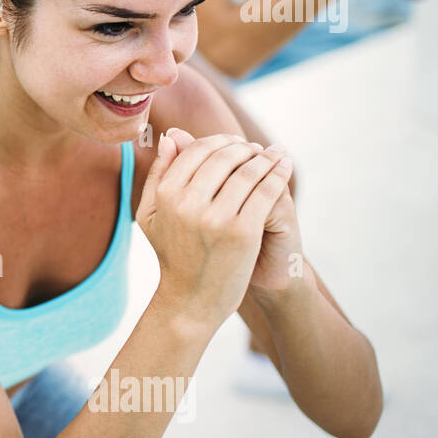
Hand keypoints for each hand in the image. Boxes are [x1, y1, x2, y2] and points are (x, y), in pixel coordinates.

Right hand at [162, 128, 303, 296]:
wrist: (191, 300)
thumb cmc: (173, 253)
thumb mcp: (152, 214)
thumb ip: (159, 174)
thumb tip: (171, 137)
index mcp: (165, 195)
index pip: (196, 150)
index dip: (219, 140)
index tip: (233, 141)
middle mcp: (187, 203)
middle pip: (223, 157)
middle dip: (243, 146)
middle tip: (256, 147)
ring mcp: (216, 218)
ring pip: (247, 172)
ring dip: (265, 157)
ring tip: (274, 154)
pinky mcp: (242, 233)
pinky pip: (265, 192)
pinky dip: (278, 175)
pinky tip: (285, 167)